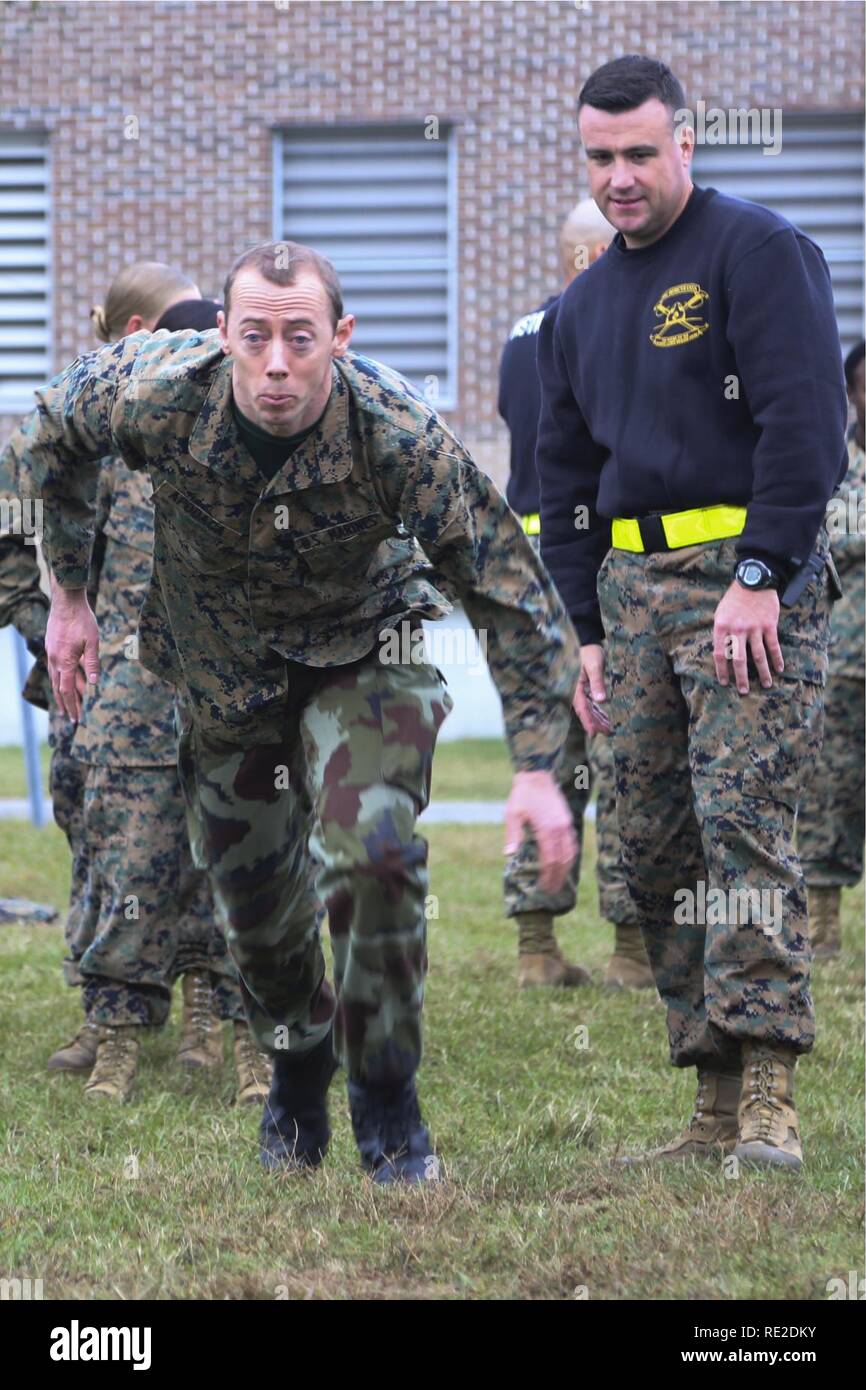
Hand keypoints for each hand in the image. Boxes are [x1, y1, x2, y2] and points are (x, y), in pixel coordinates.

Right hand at [46, 586, 99, 720]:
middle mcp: (54, 660)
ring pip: (56, 678)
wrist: (66, 601)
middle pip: (59, 688)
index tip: (77, 719)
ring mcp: (51, 653)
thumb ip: (92, 663)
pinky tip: (66, 681)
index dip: (73, 706)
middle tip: (73, 719)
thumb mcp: (92, 642)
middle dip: (67, 705)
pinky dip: (61, 679)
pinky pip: (55, 668)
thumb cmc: (82, 619)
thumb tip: (95, 683)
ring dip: (63, 693)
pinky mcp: (52, 646)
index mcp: (64, 661)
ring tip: (69, 705)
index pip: (68, 690)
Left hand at [504, 770, 576, 893]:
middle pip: (563, 860)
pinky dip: (570, 857)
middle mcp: (560, 828)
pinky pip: (573, 843)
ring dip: (566, 869)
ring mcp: (566, 824)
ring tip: (559, 881)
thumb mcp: (512, 813)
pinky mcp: (568, 821)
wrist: (537, 776)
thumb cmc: (522, 795)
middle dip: (558, 877)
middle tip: (551, 891)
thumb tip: (509, 854)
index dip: (548, 875)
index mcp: (546, 828)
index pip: (550, 859)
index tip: (543, 887)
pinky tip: (564, 863)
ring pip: (571, 853)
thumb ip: (512, 834)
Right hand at [574, 642, 609, 735]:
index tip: (594, 733)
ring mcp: (581, 691)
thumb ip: (597, 683)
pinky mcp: (587, 689)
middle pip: (586, 712)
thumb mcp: (595, 667)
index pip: (582, 709)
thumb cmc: (590, 653)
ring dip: (598, 719)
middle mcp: (577, 692)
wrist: (588, 643)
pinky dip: (599, 712)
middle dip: (596, 723)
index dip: (588, 722)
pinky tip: (605, 718)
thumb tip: (601, 701)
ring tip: (609, 729)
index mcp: (576, 688)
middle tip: (607, 733)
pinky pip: (592, 704)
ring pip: (589, 709)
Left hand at [713, 581, 782, 692]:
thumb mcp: (720, 614)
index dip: (722, 670)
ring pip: (758, 656)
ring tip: (766, 685)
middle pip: (739, 660)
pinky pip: (773, 645)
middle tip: (743, 691)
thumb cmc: (734, 599)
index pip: (720, 655)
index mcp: (722, 627)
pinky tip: (779, 668)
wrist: (754, 580)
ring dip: (763, 672)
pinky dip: (777, 658)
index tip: (724, 682)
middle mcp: (737, 629)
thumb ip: (720, 633)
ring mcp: (754, 628)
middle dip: (741, 678)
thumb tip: (721, 654)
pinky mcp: (769, 625)